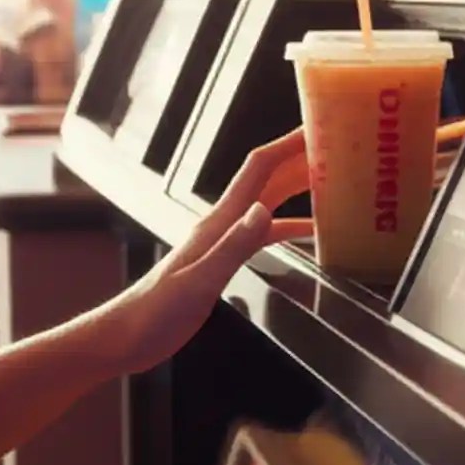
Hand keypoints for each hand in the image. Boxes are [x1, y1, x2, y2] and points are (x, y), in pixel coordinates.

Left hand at [97, 129, 314, 374]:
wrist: (126, 335)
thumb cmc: (154, 312)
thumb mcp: (198, 282)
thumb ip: (232, 247)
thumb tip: (264, 211)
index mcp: (218, 223)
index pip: (258, 170)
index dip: (287, 145)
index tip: (317, 129)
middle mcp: (223, 224)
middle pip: (268, 179)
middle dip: (300, 158)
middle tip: (338, 148)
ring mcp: (223, 240)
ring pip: (269, 202)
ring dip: (298, 188)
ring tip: (332, 181)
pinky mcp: (223, 260)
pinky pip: (264, 233)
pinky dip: (289, 226)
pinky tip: (309, 233)